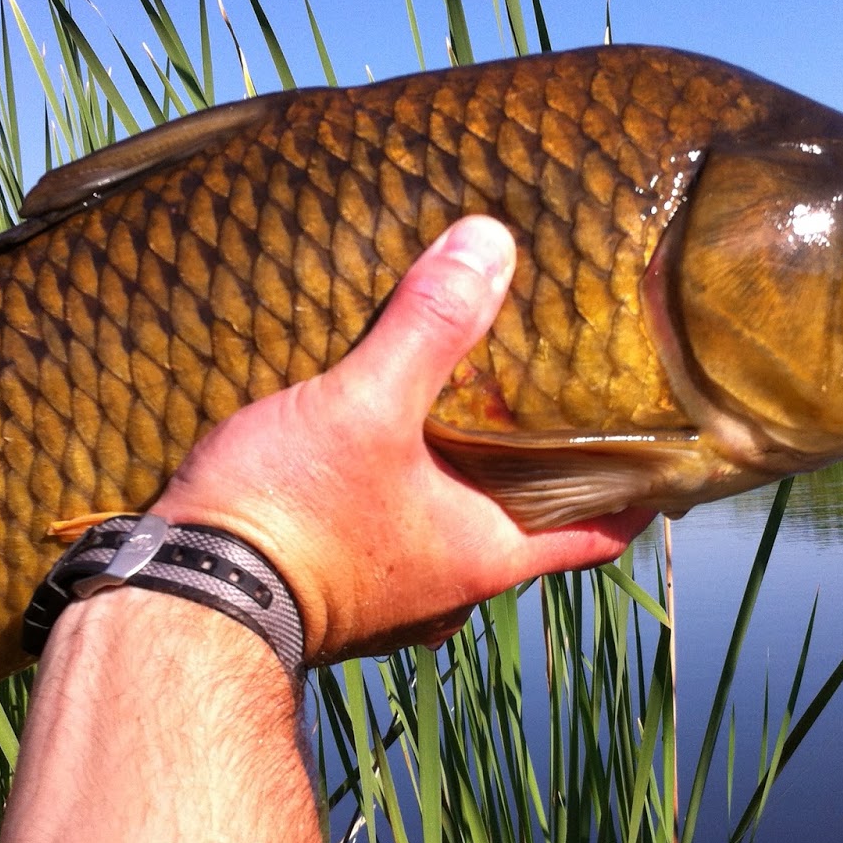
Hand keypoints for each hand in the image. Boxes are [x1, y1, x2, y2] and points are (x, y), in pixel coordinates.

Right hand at [151, 215, 653, 661]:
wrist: (177, 600)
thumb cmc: (287, 519)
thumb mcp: (365, 408)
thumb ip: (430, 326)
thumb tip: (492, 242)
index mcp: (486, 555)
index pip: (600, 531)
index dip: (640, 488)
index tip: (665, 441)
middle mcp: (451, 589)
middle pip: (529, 521)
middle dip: (544, 464)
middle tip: (557, 391)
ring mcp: (393, 595)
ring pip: (458, 526)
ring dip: (470, 476)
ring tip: (469, 400)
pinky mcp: (336, 589)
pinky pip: (396, 531)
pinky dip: (408, 490)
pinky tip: (381, 438)